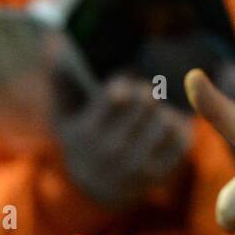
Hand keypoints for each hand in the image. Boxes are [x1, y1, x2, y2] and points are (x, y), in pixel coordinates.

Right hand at [55, 74, 193, 209]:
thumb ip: (61, 81)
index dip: (125, 84)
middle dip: (147, 93)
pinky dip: (179, 127)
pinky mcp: (157, 176)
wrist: (95, 189)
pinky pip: (181, 140)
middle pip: (146, 102)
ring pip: (166, 120)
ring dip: (164, 110)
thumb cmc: (83, 139)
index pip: (118, 94)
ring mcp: (135, 167)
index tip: (123, 90)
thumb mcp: (65, 114)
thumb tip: (53, 45)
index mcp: (86, 133)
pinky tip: (166, 126)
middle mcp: (110, 153)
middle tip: (145, 96)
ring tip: (155, 113)